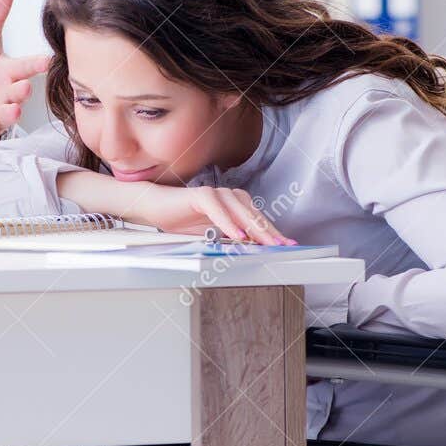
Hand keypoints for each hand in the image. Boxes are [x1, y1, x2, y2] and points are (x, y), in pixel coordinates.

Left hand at [0, 0, 50, 141]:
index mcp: (10, 72)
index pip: (27, 66)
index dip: (37, 63)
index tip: (48, 60)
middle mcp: (8, 93)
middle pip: (19, 92)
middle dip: (22, 91)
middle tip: (24, 87)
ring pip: (8, 112)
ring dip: (11, 111)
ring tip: (12, 108)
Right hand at [121, 183, 293, 245]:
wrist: (156, 208)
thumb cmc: (182, 221)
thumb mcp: (212, 236)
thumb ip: (231, 240)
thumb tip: (253, 252)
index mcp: (235, 205)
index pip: (258, 220)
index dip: (273, 232)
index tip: (288, 245)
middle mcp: (229, 197)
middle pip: (253, 215)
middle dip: (269, 232)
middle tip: (282, 246)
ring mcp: (216, 194)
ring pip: (239, 210)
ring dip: (252, 228)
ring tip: (265, 243)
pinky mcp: (201, 195)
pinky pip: (217, 209)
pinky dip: (227, 222)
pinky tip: (236, 235)